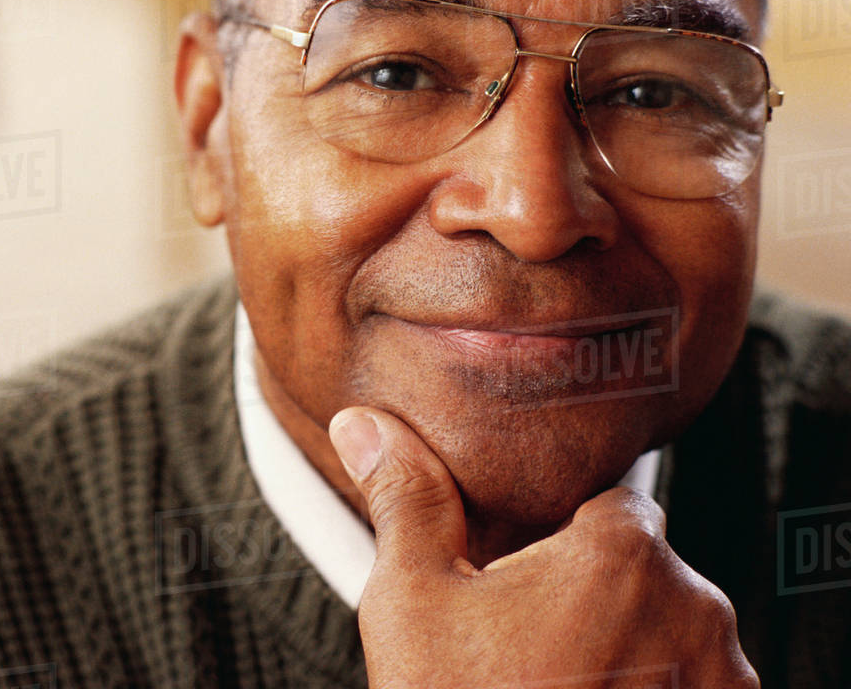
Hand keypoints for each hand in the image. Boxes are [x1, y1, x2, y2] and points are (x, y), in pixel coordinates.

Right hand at [328, 406, 758, 688]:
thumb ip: (406, 499)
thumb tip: (364, 425)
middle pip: (642, 571)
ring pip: (671, 633)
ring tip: (553, 683)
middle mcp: (698, 611)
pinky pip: (690, 684)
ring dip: (631, 649)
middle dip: (595, 597)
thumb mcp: (414, 601)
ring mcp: (723, 682)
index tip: (524, 581)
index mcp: (624, 553)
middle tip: (527, 647)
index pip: (610, 503)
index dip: (562, 538)